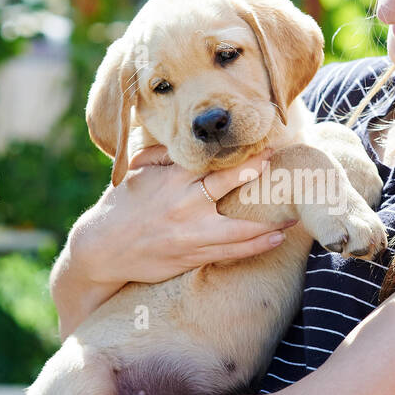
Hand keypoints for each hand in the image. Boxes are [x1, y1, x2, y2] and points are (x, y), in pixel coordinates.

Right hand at [67, 144, 298, 289]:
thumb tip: (180, 139)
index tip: (268, 148)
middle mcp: (183, 204)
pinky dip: (256, 245)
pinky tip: (276, 237)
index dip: (243, 157)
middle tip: (288, 171)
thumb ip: (162, 155)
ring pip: (238, 226)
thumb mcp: (138, 175)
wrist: (101, 249)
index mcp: (171, 179)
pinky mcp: (191, 256)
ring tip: (293, 214)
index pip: (212, 162)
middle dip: (259, 174)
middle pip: (228, 185)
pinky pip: (231, 251)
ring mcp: (189, 232)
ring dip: (269, 220)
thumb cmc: (122, 207)